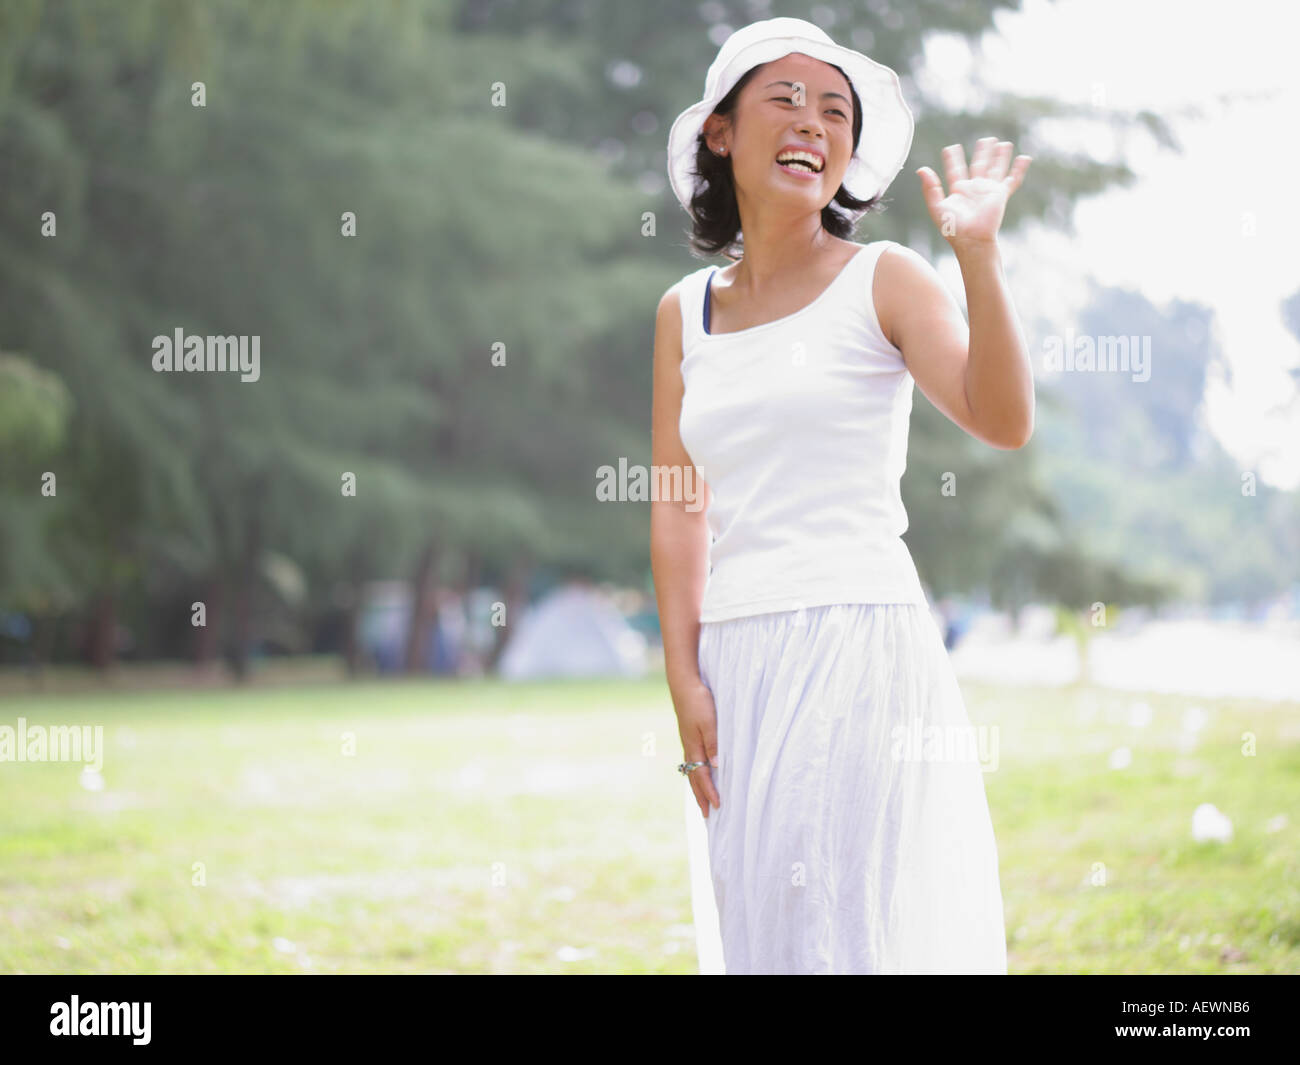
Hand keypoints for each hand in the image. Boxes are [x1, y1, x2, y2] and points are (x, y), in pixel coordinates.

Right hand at [673, 678, 720, 817]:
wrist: (683, 683)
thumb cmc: (698, 701)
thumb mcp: (709, 721)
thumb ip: (714, 743)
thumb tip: (716, 767)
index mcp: (693, 746)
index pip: (702, 776)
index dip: (710, 792)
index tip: (717, 807)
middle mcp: (689, 747)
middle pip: (694, 778)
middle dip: (700, 797)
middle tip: (706, 815)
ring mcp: (688, 741)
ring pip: (692, 770)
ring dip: (697, 786)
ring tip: (702, 799)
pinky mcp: (689, 735)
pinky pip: (692, 760)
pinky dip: (696, 772)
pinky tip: (700, 772)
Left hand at [917, 137, 1030, 250]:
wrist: (971, 239)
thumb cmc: (952, 228)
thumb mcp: (937, 207)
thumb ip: (930, 188)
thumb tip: (921, 169)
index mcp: (959, 191)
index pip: (956, 170)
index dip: (954, 159)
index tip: (951, 148)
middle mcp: (974, 189)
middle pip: (979, 165)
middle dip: (982, 152)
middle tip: (985, 139)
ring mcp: (988, 191)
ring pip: (996, 169)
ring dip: (999, 156)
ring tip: (1002, 143)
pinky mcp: (1000, 195)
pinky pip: (1012, 180)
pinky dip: (1019, 169)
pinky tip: (1024, 158)